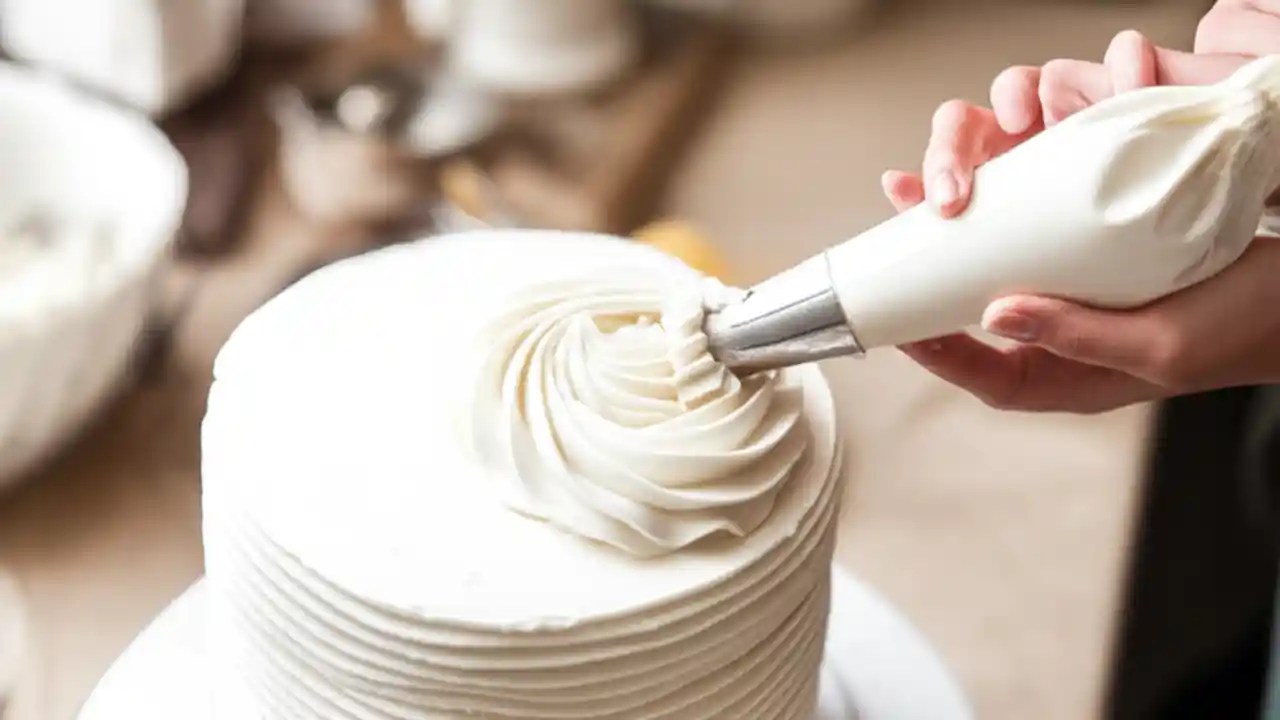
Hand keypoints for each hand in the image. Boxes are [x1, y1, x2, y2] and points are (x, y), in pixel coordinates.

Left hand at [882, 25, 1279, 412]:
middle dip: (936, 250)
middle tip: (905, 206)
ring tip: (948, 174)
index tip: (897, 321)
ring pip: (1009, 233)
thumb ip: (1076, 334)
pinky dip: (1037, 159)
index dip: (934, 352)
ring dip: (978, 192)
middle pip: (978, 292)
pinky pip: (1058, 189)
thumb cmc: (1244, 327)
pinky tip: (1023, 135)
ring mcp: (1085, 267)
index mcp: (1071, 368)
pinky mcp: (1109, 219)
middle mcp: (1066, 315)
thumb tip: (994, 314)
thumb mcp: (1159, 345)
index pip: (983, 371)